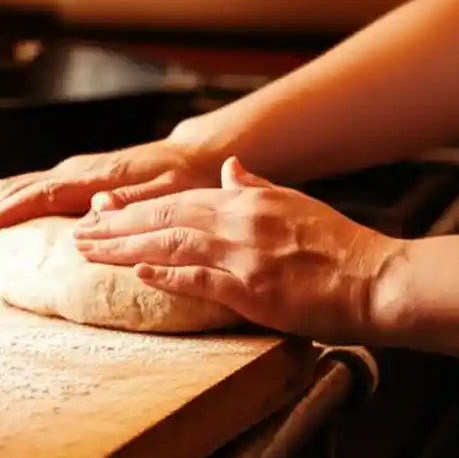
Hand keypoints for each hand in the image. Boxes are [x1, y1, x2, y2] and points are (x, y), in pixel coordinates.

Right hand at [0, 138, 218, 250]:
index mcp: (90, 178)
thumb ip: (133, 200)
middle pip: (10, 190)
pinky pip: (23, 193)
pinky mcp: (69, 181)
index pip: (35, 195)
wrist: (190, 157)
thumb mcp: (169, 194)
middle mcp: (72, 172)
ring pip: (11, 189)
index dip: (1, 214)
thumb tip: (95, 206)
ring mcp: (68, 174)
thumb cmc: (183, 181)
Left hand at [71, 156, 405, 343]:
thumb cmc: (343, 247)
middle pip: (164, 218)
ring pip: (171, 245)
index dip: (136, 206)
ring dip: (125, 247)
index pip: (179, 199)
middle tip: (77, 232)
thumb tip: (229, 168)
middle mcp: (242, 222)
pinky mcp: (255, 290)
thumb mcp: (297, 203)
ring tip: (87, 251)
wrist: (380, 280)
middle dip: (116, 226)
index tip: (102, 210)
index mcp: (249, 201)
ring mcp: (246, 255)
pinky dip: (167, 275)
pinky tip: (137, 273)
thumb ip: (257, 186)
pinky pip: (202, 280)